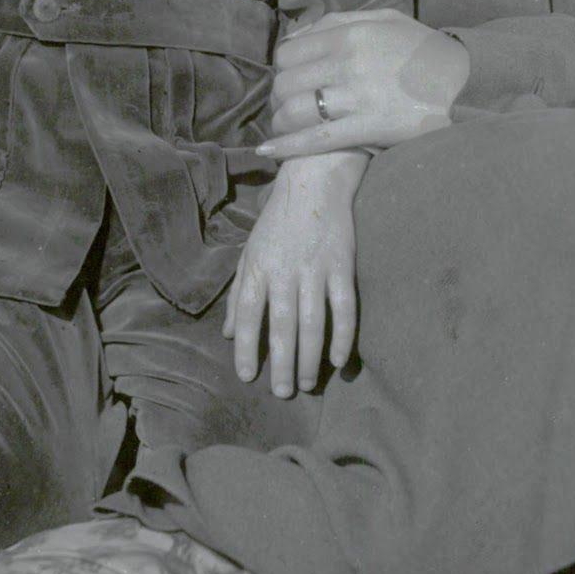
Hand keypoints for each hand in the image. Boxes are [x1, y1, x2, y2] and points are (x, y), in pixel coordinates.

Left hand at [223, 153, 367, 396]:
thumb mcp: (250, 251)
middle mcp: (284, 269)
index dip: (247, 348)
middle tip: (282, 393)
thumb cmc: (279, 220)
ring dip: (310, 357)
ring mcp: (315, 268)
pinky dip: (343, 336)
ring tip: (308, 384)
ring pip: (312, 322)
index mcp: (258, 266)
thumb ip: (241, 292)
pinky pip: (344, 306)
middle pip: (281, 325)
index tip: (247, 377)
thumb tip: (230, 333)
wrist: (315, 180)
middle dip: (281, 363)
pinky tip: (339, 361)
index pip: (248, 314)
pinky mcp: (342, 264)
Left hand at [258, 9, 470, 159]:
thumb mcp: (386, 20)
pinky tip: (269, 151)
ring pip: (297, 111)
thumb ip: (340, 21)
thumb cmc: (424, 51)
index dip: (281, 69)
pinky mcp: (369, 127)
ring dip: (281, 124)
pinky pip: (317, 139)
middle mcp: (348, 62)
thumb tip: (297, 34)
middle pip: (287, 83)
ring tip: (282, 129)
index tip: (287, 80)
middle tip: (283, 108)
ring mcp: (358, 96)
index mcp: (351, 33)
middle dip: (278, 98)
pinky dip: (287, 147)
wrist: (465, 83)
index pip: (289, 52)